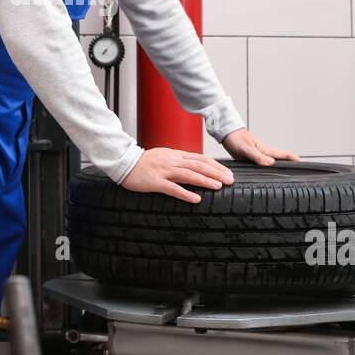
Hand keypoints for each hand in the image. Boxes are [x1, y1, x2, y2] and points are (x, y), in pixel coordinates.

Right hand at [119, 148, 234, 203]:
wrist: (124, 162)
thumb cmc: (144, 162)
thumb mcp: (164, 156)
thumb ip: (179, 161)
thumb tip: (195, 166)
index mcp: (175, 155)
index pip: (200, 158)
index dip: (215, 165)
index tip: (227, 173)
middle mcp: (172, 161)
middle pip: (198, 165)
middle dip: (216, 173)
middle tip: (230, 180)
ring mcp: (164, 171)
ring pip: (189, 175)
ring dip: (205, 180)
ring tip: (218, 187)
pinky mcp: (155, 182)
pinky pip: (173, 188)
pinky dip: (185, 193)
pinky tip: (196, 199)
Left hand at [221, 128, 301, 165]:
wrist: (226, 132)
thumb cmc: (235, 138)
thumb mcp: (246, 149)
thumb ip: (258, 156)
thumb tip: (271, 163)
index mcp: (265, 150)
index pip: (284, 154)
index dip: (294, 159)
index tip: (304, 164)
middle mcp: (264, 152)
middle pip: (281, 158)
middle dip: (291, 163)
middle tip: (299, 170)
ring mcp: (258, 154)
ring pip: (273, 160)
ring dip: (281, 165)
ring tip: (288, 172)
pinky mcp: (252, 156)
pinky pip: (264, 162)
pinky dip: (269, 166)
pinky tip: (269, 170)